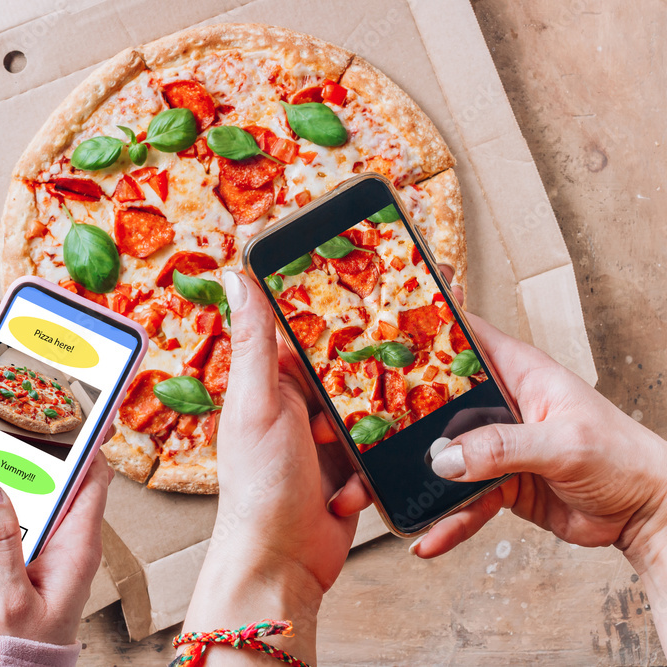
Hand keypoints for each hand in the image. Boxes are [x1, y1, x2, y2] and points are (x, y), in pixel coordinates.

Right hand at [0, 455, 111, 644]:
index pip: (92, 480)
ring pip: (18, 509)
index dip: (87, 444)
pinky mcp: (16, 570)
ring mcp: (39, 557)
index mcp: (76, 548)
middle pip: (50, 487)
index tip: (75, 413)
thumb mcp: (7, 597)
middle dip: (24, 462)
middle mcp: (62, 547)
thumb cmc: (20, 657)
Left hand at [180, 273, 357, 665]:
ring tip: (358, 448)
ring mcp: (330, 435)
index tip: (371, 276)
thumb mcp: (258, 404)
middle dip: (373, 367)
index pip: (306, 325)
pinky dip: (374, 467)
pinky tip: (348, 490)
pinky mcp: (354, 465)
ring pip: (374, 405)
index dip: (335, 303)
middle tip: (397, 360)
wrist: (282, 563)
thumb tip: (238, 275)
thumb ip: (256, 342)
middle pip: (351, 364)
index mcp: (272, 378)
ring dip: (374, 426)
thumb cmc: (258, 487)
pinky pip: (383, 447)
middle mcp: (301, 401)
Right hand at [388, 314, 666, 571]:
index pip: (463, 337)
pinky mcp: (499, 482)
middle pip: (435, 401)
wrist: (647, 513)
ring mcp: (496, 444)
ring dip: (410, 479)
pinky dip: (446, 521)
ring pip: (440, 457)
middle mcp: (501, 404)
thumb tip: (445, 460)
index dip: (423, 329)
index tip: (378, 331)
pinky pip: (462, 501)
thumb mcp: (563, 444)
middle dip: (395, 416)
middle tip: (350, 428)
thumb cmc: (622, 457)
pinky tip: (428, 539)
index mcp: (518, 372)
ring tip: (375, 499)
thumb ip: (503, 448)